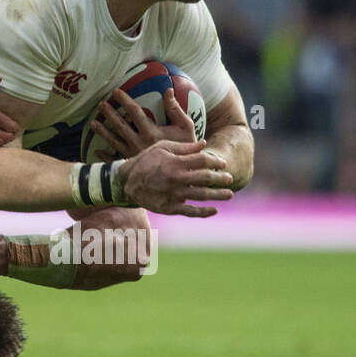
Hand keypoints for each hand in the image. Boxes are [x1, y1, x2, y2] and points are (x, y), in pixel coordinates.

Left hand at [88, 88, 197, 158]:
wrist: (187, 172)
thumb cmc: (187, 147)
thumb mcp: (186, 126)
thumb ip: (175, 109)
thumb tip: (168, 90)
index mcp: (151, 132)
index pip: (134, 112)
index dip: (124, 101)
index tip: (116, 92)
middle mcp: (139, 143)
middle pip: (120, 126)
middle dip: (109, 114)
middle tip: (100, 104)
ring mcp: (134, 155)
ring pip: (114, 142)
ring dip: (102, 132)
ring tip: (92, 124)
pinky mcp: (133, 166)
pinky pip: (116, 160)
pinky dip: (105, 156)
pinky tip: (96, 151)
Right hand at [118, 139, 232, 217]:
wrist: (126, 182)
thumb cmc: (146, 161)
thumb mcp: (162, 148)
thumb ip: (184, 147)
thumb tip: (204, 144)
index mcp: (175, 163)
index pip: (203, 161)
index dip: (216, 161)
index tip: (222, 163)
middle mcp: (177, 179)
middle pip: (206, 178)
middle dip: (220, 178)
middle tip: (229, 178)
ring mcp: (174, 195)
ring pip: (201, 195)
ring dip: (218, 195)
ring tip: (229, 194)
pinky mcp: (170, 208)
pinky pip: (190, 212)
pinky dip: (204, 212)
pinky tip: (214, 210)